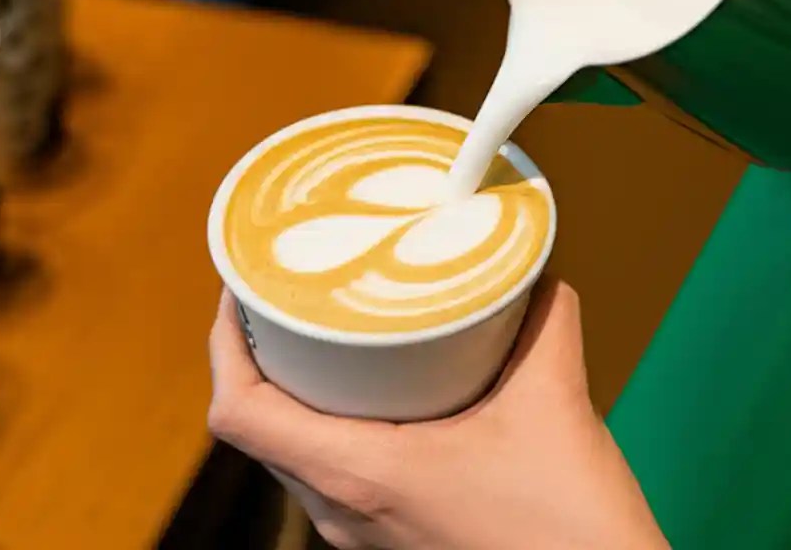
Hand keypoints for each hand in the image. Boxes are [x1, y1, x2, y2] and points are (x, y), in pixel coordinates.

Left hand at [208, 280, 669, 549]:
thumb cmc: (568, 525)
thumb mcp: (554, 403)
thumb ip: (542, 321)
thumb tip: (528, 268)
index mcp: (360, 474)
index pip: (239, 414)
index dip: (223, 345)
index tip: (241, 291)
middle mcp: (345, 511)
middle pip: (257, 428)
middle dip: (258, 357)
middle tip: (284, 297)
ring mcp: (363, 533)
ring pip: (292, 454)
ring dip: (292, 395)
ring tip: (319, 336)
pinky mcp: (390, 539)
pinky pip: (329, 475)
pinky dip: (328, 427)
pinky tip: (371, 394)